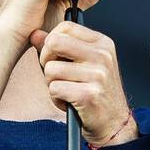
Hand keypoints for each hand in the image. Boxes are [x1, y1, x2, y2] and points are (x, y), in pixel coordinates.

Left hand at [29, 21, 136, 145]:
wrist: (114, 123)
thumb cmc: (97, 93)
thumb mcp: (82, 64)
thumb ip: (59, 47)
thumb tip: (35, 34)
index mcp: (103, 44)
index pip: (66, 26)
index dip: (52, 41)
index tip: (56, 56)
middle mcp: (103, 56)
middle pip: (54, 42)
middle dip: (46, 59)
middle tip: (55, 74)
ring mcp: (98, 75)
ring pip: (51, 69)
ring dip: (51, 84)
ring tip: (66, 90)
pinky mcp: (89, 95)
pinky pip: (55, 89)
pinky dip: (56, 99)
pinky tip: (68, 102)